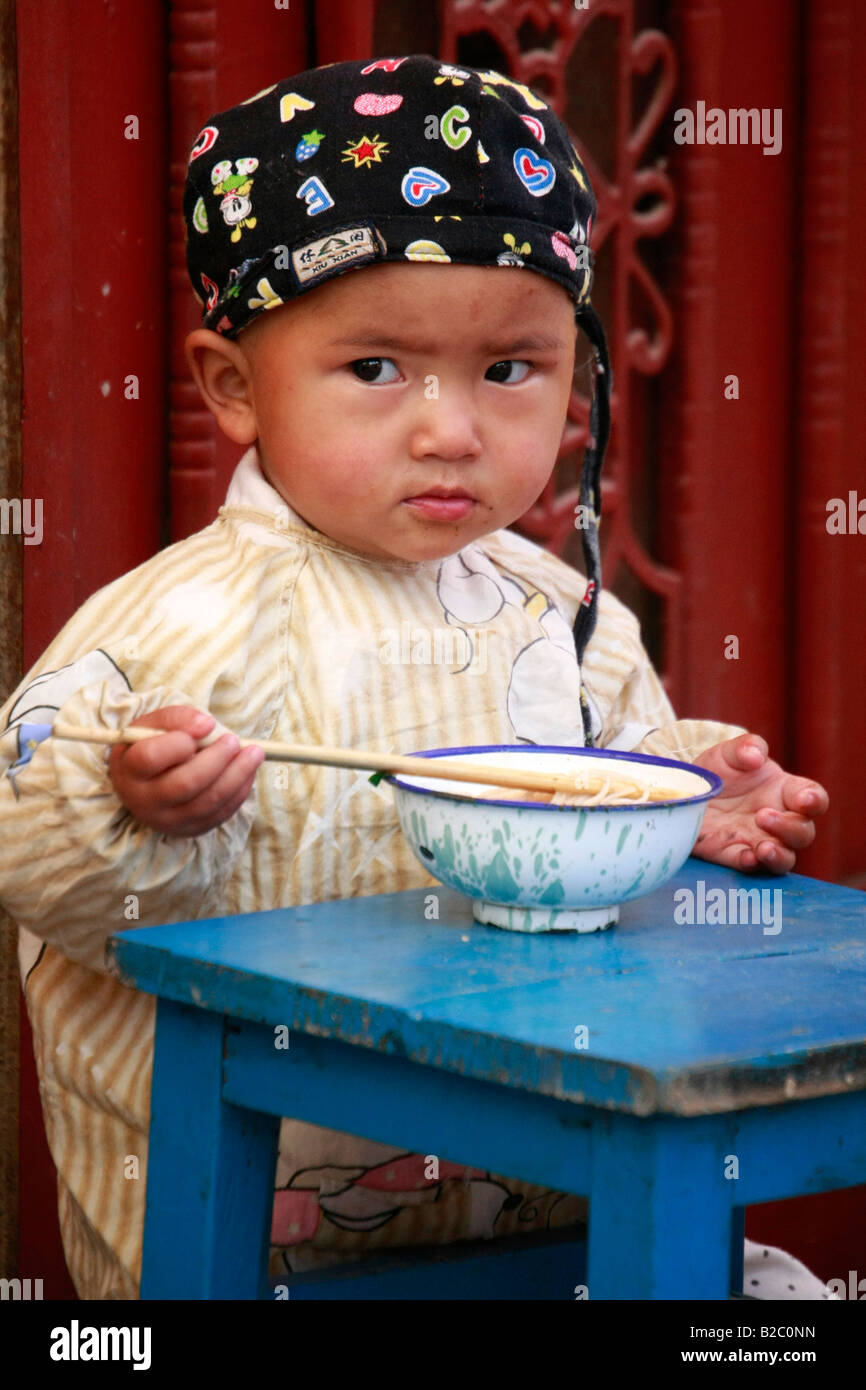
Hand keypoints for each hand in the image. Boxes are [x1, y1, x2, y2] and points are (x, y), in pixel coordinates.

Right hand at [108, 706, 263, 836]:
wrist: (146, 781)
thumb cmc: (151, 746)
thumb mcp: (153, 724)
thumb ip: (178, 718)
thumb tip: (207, 725)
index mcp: (128, 769)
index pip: (150, 757)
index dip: (179, 742)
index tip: (203, 728)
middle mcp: (144, 800)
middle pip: (186, 783)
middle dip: (218, 759)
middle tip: (234, 741)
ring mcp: (167, 820)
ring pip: (208, 802)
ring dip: (238, 775)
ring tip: (254, 753)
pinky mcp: (190, 829)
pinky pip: (220, 813)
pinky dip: (239, 791)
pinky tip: (248, 772)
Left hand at [690, 733, 827, 873]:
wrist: (686, 792)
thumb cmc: (718, 771)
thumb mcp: (729, 752)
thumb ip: (746, 747)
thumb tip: (755, 756)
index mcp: (785, 791)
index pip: (813, 798)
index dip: (814, 800)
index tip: (804, 800)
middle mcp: (779, 820)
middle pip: (803, 833)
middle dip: (789, 827)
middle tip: (762, 816)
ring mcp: (758, 840)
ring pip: (785, 858)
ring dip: (778, 855)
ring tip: (763, 848)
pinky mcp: (735, 855)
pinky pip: (752, 868)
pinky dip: (752, 864)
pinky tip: (747, 857)